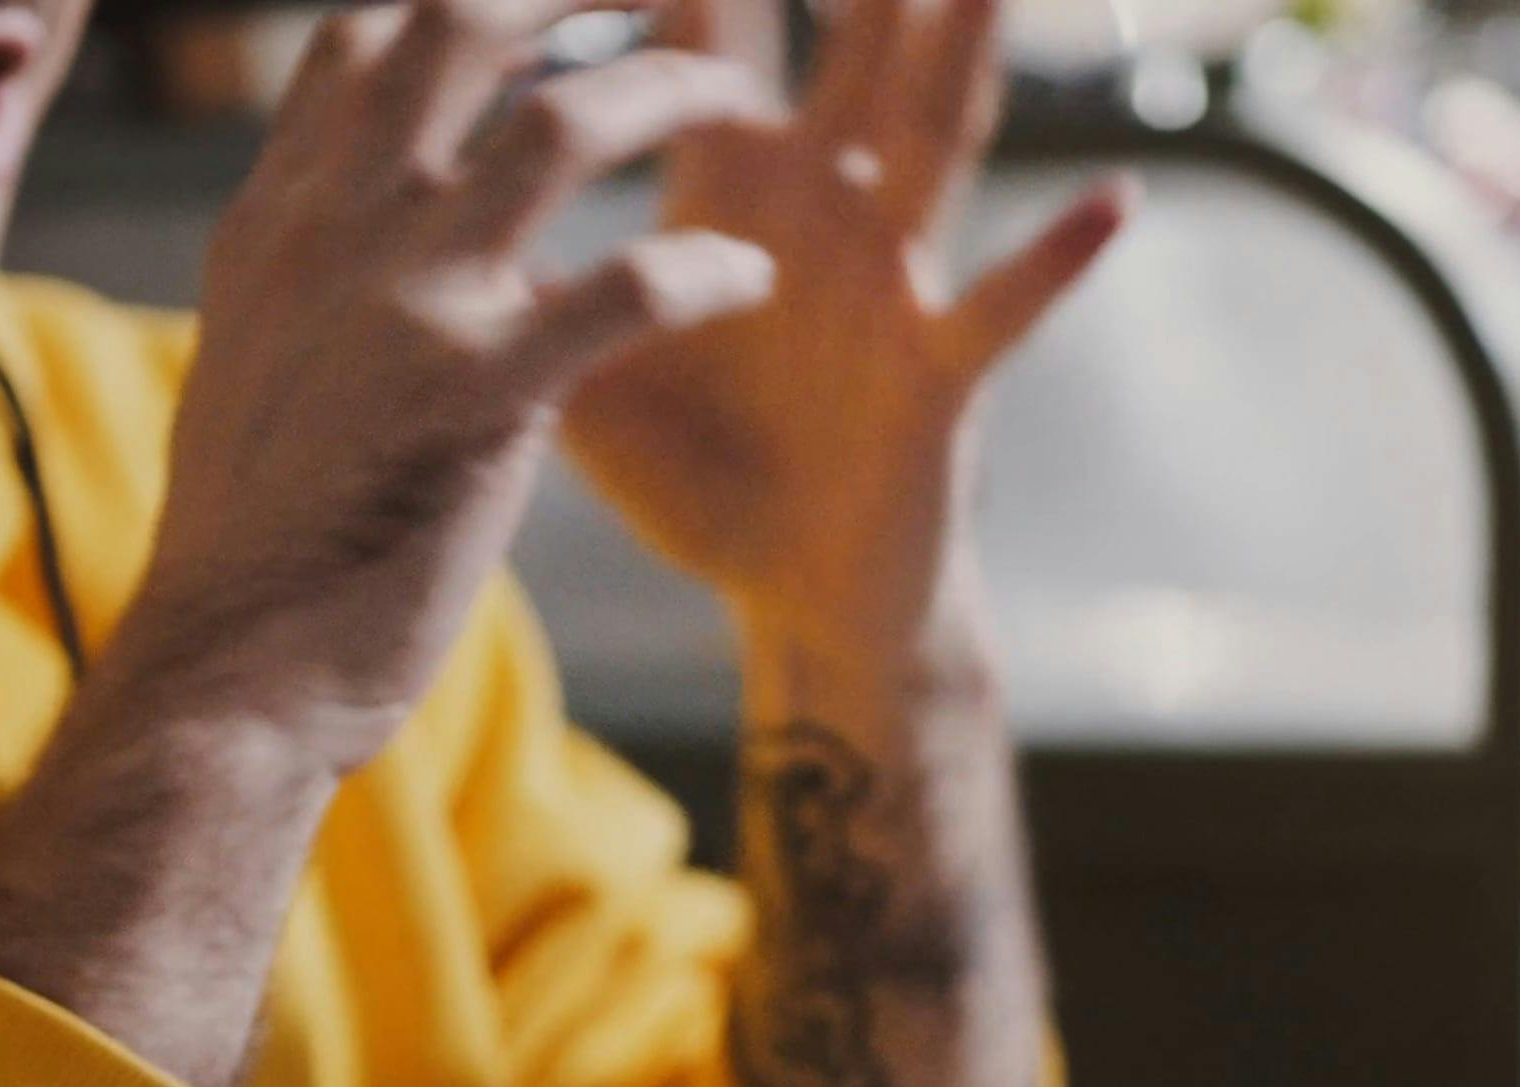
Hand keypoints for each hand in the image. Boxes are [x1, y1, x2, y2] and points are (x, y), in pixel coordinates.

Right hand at [108, 0, 786, 772]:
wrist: (227, 672)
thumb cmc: (254, 541)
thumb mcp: (251, 362)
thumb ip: (310, 268)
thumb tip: (364, 215)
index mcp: (279, 222)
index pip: (364, 41)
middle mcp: (338, 234)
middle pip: (462, 30)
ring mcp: (407, 308)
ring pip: (562, 127)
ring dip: (671, 92)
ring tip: (742, 98)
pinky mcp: (481, 401)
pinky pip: (628, 289)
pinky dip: (705, 266)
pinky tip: (748, 274)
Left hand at [560, 0, 1129, 666]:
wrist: (797, 597)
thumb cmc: (700, 477)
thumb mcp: (583, 371)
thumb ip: (521, 281)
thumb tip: (408, 216)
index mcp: (731, 189)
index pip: (698, 33)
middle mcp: (824, 204)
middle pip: (844, 39)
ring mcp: (892, 277)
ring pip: (936, 132)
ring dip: (964, 46)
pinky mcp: (939, 372)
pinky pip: (1005, 306)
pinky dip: (1058, 258)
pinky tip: (1112, 198)